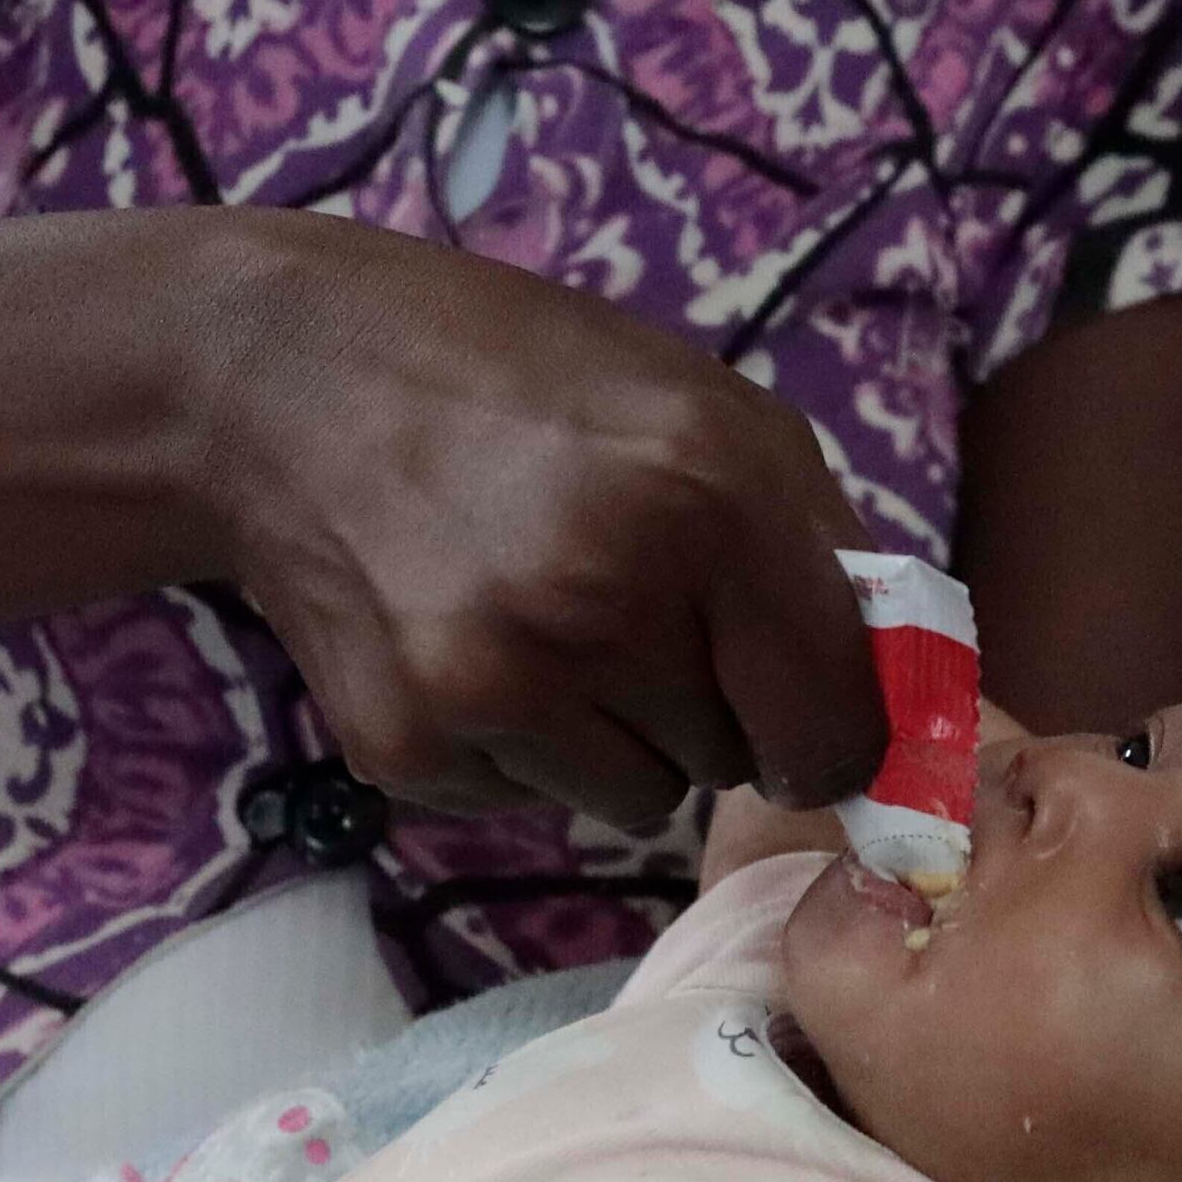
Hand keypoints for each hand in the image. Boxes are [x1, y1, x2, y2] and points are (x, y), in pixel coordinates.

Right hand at [202, 221, 887, 826]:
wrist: (287, 381)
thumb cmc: (523, 379)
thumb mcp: (709, 407)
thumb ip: (816, 547)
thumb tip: (894, 697)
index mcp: (713, 500)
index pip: (840, 726)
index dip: (830, 724)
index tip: (795, 700)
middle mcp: (609, 600)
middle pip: (737, 760)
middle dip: (710, 699)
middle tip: (629, 600)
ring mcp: (498, 683)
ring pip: (640, 797)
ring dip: (618, 732)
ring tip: (543, 615)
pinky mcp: (410, 744)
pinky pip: (533, 802)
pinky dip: (519, 744)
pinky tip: (467, 640)